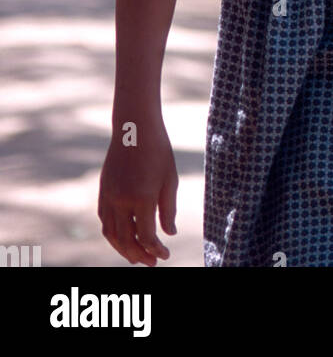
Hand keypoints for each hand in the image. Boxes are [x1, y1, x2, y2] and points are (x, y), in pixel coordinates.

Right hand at [98, 120, 177, 265]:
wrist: (134, 128)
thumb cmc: (158, 151)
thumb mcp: (170, 180)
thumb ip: (169, 210)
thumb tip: (169, 234)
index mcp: (142, 198)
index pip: (147, 237)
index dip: (156, 250)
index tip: (165, 254)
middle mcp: (121, 201)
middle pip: (127, 241)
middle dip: (139, 255)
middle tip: (152, 263)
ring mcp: (109, 197)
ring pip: (111, 234)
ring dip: (123, 249)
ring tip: (136, 256)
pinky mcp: (103, 191)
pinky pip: (105, 221)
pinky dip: (113, 234)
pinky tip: (124, 237)